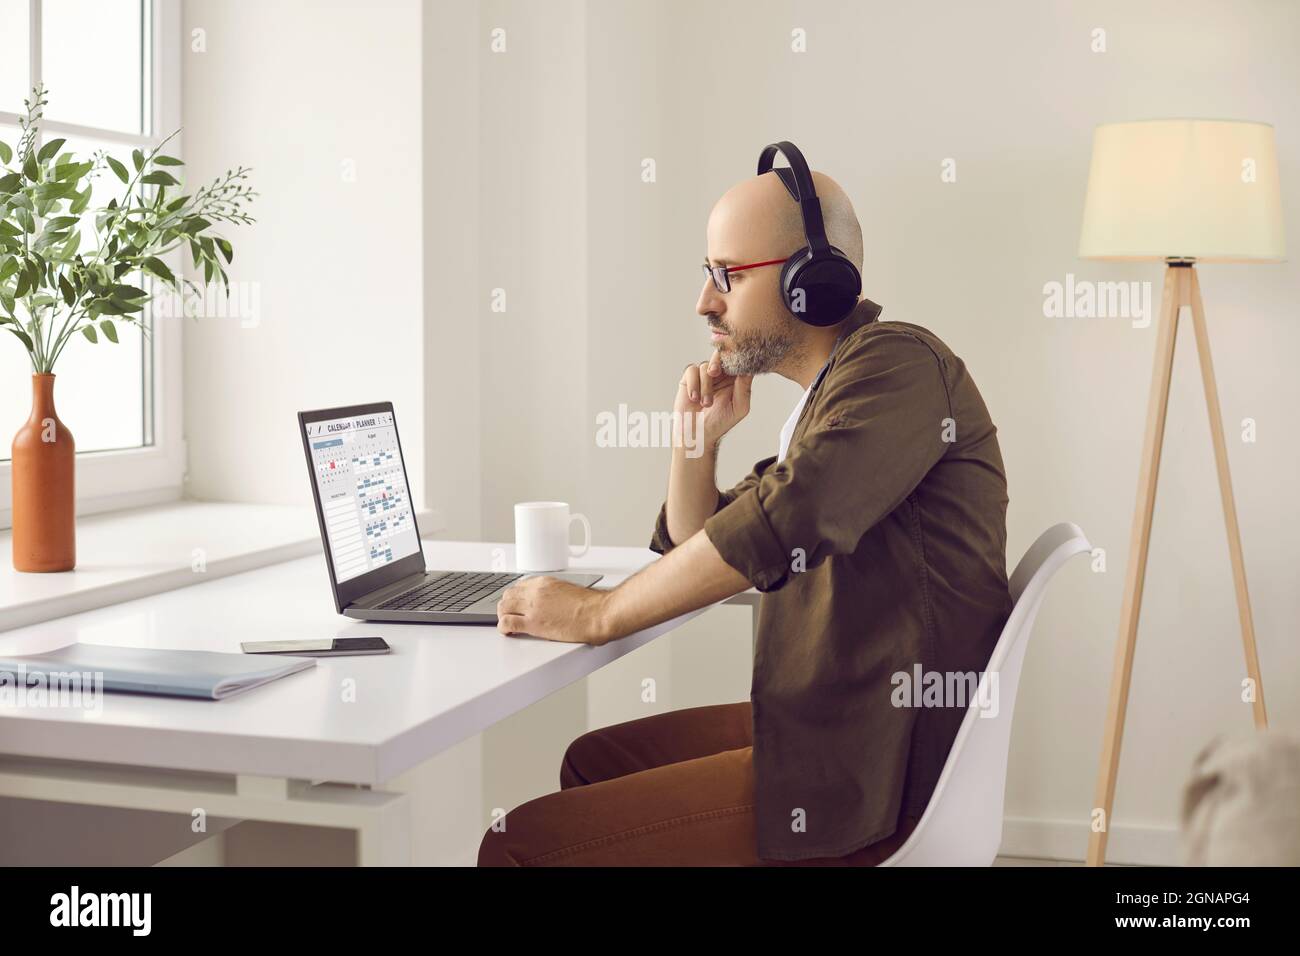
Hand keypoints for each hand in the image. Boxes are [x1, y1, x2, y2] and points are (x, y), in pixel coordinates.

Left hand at [496, 576, 615, 644]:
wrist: (598, 614)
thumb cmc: (591, 606)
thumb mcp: (568, 591)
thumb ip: (553, 595)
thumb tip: (549, 603)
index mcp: (544, 583)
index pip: (519, 586)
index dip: (516, 597)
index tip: (517, 604)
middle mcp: (535, 592)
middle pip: (508, 595)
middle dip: (507, 605)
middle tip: (510, 614)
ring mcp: (532, 607)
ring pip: (503, 608)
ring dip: (503, 615)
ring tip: (508, 623)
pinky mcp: (533, 623)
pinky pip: (507, 623)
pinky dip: (503, 628)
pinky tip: (508, 632)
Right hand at [675, 350, 751, 446]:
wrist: (697, 433)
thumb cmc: (720, 422)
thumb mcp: (739, 407)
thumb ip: (744, 388)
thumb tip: (748, 369)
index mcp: (735, 379)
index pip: (737, 361)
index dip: (735, 358)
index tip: (732, 362)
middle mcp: (720, 375)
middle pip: (720, 355)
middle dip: (717, 361)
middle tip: (714, 372)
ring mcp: (704, 376)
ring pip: (704, 366)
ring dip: (704, 386)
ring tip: (705, 403)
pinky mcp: (689, 379)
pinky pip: (691, 370)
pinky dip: (693, 384)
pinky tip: (694, 398)